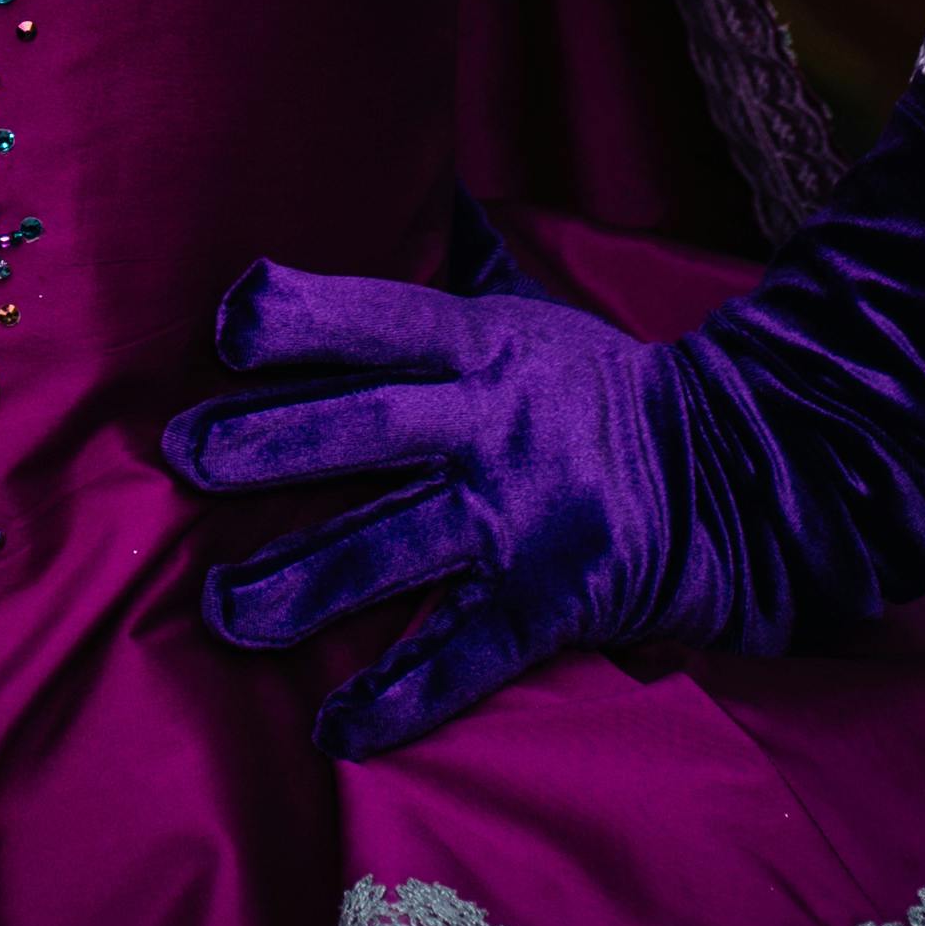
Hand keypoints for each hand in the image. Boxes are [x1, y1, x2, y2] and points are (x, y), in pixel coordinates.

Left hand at [165, 84, 924, 758]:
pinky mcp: (555, 603)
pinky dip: (399, 697)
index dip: (301, 317)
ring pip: (397, 550)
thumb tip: (373, 198)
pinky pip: (465, 656)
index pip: (378, 318)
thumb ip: (441, 280)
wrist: (737, 474)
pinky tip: (336, 727)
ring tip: (225, 611)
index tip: (224, 328)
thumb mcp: (528, 311)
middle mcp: (497, 426)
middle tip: (187, 462)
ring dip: (304, 584)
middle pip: (369, 430)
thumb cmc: (597, 390)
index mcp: (485, 345)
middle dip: (271, 444)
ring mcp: (525, 519)